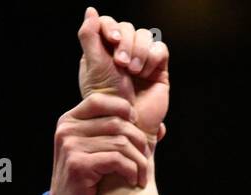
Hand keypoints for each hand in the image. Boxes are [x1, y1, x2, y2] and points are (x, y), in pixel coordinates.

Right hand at [50, 92, 152, 194]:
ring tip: (141, 174)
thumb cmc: (88, 181)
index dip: (123, 109)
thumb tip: (161, 128)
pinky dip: (130, 170)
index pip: (101, 101)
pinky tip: (132, 180)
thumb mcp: (98, 151)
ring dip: (138, 160)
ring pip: (120, 142)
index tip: (136, 128)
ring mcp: (70, 147)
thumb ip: (119, 134)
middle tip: (146, 160)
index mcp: (69, 121)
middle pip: (116, 123)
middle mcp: (67, 130)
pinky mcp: (78, 165)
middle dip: (139, 142)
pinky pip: (116, 159)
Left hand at [77, 7, 169, 141]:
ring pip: (146, 36)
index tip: (113, 41)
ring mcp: (141, 62)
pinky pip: (160, 49)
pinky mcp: (158, 70)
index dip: (112, 27)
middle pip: (129, 28)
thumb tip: (90, 10)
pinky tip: (146, 73)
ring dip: (140, 51)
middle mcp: (122, 54)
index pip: (109, 24)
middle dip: (127, 43)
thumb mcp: (94, 67)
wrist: (128, 127)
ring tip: (134, 71)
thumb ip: (89, 37)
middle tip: (122, 64)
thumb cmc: (107, 102)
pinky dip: (153, 57)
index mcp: (103, 52)